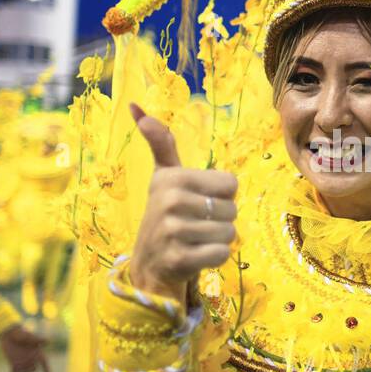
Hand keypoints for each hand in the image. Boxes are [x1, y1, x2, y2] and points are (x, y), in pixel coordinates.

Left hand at [0, 326, 48, 371]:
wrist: (9, 334)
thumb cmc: (20, 334)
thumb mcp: (29, 337)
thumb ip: (37, 340)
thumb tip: (49, 341)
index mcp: (37, 352)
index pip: (44, 362)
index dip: (46, 368)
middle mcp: (31, 359)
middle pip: (33, 369)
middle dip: (30, 370)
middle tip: (24, 366)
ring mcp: (23, 362)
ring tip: (16, 371)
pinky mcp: (14, 363)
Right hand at [127, 103, 237, 304]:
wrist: (149, 263)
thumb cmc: (166, 215)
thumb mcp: (164, 177)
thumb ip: (161, 144)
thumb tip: (138, 108)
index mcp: (172, 177)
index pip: (231, 184)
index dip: (221, 196)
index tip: (199, 202)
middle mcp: (170, 200)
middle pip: (232, 209)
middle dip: (221, 221)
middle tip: (197, 225)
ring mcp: (173, 231)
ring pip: (229, 233)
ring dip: (218, 241)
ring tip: (196, 240)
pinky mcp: (179, 259)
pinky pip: (221, 254)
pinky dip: (215, 258)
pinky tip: (196, 256)